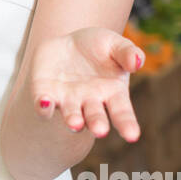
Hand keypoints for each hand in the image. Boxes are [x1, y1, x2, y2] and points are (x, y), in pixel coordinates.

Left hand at [29, 28, 145, 140]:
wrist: (67, 43)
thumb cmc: (99, 47)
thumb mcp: (115, 44)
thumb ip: (127, 52)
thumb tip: (137, 62)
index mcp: (112, 93)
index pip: (122, 112)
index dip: (127, 124)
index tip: (133, 136)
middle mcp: (90, 102)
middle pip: (94, 117)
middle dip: (97, 124)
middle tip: (100, 130)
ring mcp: (67, 100)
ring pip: (70, 115)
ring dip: (72, 120)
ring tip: (75, 123)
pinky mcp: (45, 93)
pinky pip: (44, 104)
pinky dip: (43, 107)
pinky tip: (45, 103)